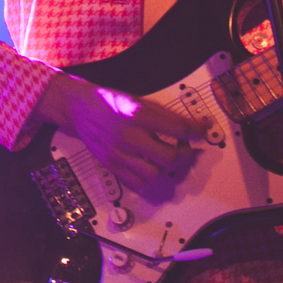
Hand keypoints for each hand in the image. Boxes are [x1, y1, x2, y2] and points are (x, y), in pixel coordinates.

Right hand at [29, 72, 207, 194]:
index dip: (198, 131)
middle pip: (170, 157)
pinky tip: (152, 168)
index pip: (179, 128)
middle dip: (186, 155)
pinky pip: (138, 182)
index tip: (203, 131)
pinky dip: (151, 179)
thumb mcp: (138, 100)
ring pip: (155, 174)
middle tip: (189, 150)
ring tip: (170, 159)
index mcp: (138, 114)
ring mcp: (119, 153)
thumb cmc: (108, 101)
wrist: (79, 108)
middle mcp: (129, 135)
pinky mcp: (112, 164)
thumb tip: (191, 126)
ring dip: (168, 169)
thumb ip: (163, 115)